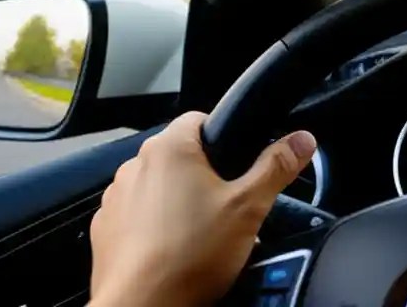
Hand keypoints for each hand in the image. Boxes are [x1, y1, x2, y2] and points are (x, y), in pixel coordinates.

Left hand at [89, 112, 316, 306]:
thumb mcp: (249, 207)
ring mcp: (116, 199)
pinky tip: (175, 249)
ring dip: (177, 201)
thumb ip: (276, 167)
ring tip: (200, 234)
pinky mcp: (105, 230)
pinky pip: (137, 216)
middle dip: (205, 176)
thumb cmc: (189, 257)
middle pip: (180, 156)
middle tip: (228, 207)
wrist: (143, 306)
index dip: (225, 138)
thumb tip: (301, 141)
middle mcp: (134, 166)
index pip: (200, 119)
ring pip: (158, 187)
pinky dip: (154, 227)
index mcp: (169, 149)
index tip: (239, 163)